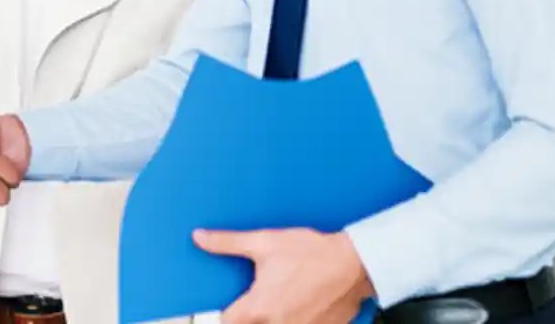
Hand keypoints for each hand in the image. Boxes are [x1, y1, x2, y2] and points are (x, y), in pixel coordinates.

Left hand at [193, 228, 374, 323]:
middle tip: (261, 299)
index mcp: (259, 307)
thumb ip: (227, 243)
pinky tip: (303, 304)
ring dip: (274, 319)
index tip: (233, 305)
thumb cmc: (312, 252)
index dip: (227, 313)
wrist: (355, 263)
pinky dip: (298, 320)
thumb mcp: (264, 242)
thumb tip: (200, 238)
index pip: (227, 322)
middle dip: (251, 317)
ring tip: (283, 299)